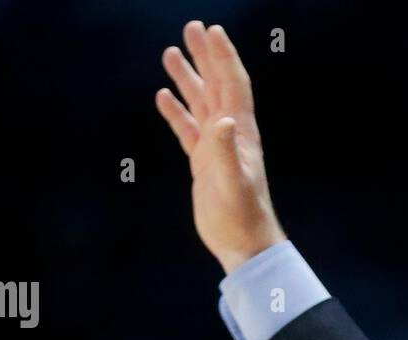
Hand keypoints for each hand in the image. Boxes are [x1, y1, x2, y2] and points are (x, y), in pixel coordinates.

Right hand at [155, 22, 286, 274]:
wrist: (243, 243)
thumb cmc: (242, 215)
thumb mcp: (232, 182)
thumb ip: (225, 151)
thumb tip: (220, 120)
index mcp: (241, 132)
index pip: (232, 85)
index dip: (223, 57)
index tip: (211, 30)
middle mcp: (230, 134)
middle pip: (216, 85)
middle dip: (205, 56)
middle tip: (191, 28)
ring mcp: (216, 147)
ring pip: (200, 104)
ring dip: (187, 79)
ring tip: (170, 53)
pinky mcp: (203, 164)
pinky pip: (188, 130)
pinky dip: (176, 112)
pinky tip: (163, 97)